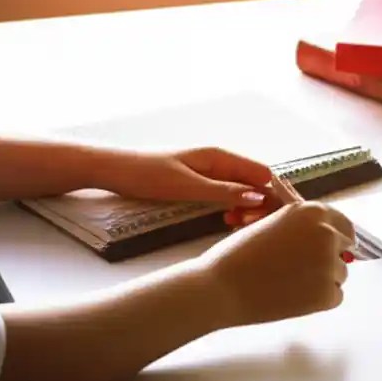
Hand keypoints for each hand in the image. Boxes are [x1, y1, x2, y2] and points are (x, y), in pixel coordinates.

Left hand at [93, 147, 277, 210]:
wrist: (113, 170)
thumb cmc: (147, 174)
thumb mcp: (188, 186)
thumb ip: (224, 192)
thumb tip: (258, 197)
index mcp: (220, 156)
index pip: (262, 173)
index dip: (268, 195)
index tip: (260, 218)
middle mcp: (219, 161)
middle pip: (254, 182)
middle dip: (257, 204)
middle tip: (244, 224)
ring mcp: (209, 171)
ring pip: (241, 190)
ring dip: (244, 207)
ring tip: (232, 223)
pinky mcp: (199, 182)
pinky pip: (226, 194)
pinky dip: (230, 207)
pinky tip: (223, 219)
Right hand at [199, 199, 354, 325]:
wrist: (220, 286)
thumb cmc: (238, 254)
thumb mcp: (273, 222)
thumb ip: (301, 223)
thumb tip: (325, 229)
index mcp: (313, 211)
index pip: (344, 226)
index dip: (334, 238)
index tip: (326, 248)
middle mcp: (327, 233)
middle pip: (344, 249)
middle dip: (329, 258)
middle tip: (301, 270)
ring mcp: (330, 264)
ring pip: (340, 274)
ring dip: (322, 280)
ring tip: (289, 283)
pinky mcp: (327, 294)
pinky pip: (335, 297)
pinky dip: (318, 300)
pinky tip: (292, 297)